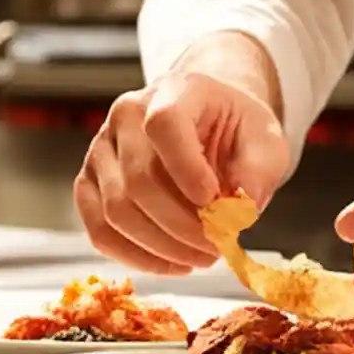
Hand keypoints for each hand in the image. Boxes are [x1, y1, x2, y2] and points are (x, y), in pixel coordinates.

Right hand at [74, 32, 290, 274]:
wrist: (205, 123)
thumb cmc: (233, 130)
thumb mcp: (265, 140)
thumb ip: (259, 171)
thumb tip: (240, 210)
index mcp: (172, 91)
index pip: (164, 124)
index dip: (186, 168)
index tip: (214, 201)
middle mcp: (125, 116)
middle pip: (139, 180)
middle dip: (181, 226)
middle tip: (216, 247)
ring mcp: (100, 151)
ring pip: (117, 211)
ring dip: (162, 247)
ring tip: (199, 256)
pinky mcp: (88, 185)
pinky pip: (100, 232)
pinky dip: (136, 257)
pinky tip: (171, 262)